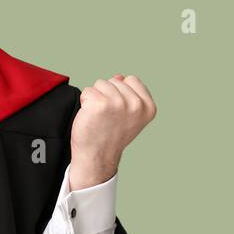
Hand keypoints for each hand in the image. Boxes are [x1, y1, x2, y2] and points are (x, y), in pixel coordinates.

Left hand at [68, 74, 155, 190]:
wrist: (97, 156)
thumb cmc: (111, 136)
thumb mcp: (128, 115)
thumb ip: (127, 94)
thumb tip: (119, 76)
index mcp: (148, 106)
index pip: (131, 80)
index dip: (120, 92)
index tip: (118, 112)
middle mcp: (136, 104)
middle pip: (114, 80)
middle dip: (107, 95)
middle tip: (107, 117)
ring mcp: (118, 103)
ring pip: (100, 84)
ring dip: (95, 98)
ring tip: (99, 117)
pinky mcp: (99, 104)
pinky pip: (87, 91)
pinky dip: (85, 102)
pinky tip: (90, 117)